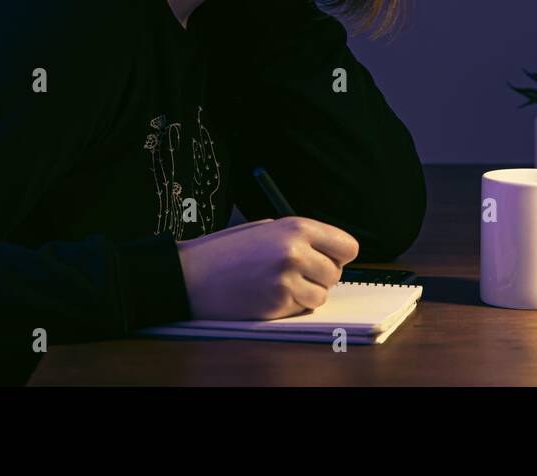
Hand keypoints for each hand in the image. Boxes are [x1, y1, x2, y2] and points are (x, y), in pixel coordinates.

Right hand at [176, 217, 359, 320]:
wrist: (189, 275)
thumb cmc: (226, 251)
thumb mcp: (266, 228)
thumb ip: (302, 238)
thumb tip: (331, 253)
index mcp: (296, 227)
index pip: (347, 246)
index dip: (339, 255)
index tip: (328, 258)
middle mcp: (296, 252)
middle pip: (335, 273)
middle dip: (320, 276)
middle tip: (296, 273)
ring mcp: (287, 280)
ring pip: (322, 295)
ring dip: (307, 294)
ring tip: (279, 284)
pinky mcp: (276, 305)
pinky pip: (301, 309)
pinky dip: (290, 306)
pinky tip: (267, 295)